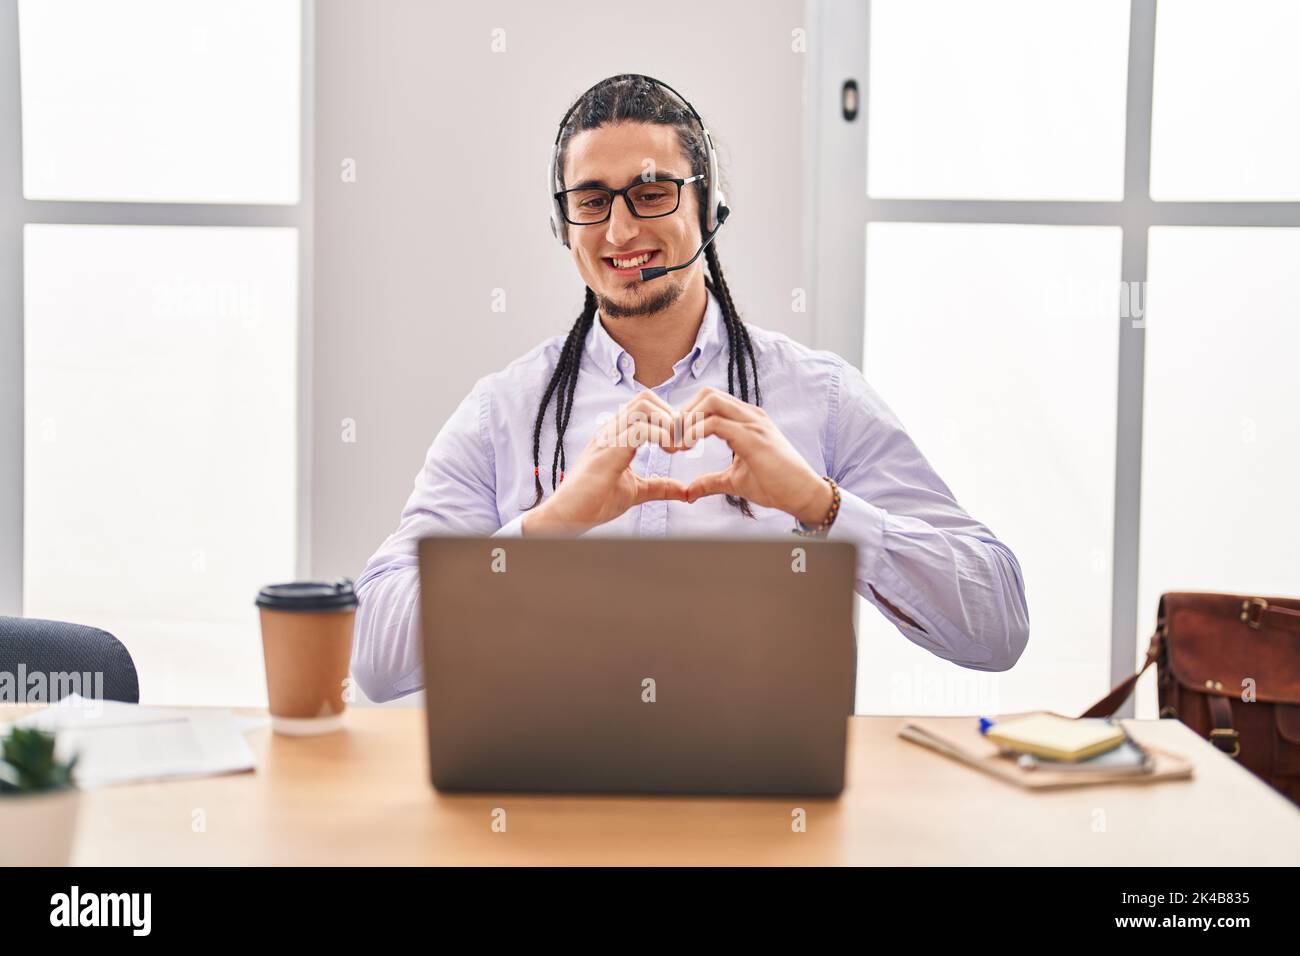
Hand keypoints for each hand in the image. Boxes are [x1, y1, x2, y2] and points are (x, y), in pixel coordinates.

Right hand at [523, 389, 688, 535]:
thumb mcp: (636, 491)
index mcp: (617, 435)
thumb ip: (659, 486)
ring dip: (667, 423)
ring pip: (644, 406)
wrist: (569, 516)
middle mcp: (612, 430)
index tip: (680, 444)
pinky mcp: (609, 450)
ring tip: (676, 448)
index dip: (669, 419)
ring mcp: (609, 437)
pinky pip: (640, 429)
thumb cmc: (595, 502)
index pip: (646, 406)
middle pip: (647, 398)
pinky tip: (669, 452)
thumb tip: (684, 490)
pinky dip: (662, 436)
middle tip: (681, 443)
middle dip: (671, 415)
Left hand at [678, 386, 832, 523]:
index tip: (675, 439)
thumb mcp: (734, 481)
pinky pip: (716, 423)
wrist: (803, 495)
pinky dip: (695, 432)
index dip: (688, 416)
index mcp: (745, 420)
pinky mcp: (753, 436)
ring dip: (687, 420)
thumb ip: (711, 481)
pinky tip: (687, 447)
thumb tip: (688, 492)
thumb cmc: (775, 486)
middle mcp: (749, 415)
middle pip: (707, 394)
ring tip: (677, 444)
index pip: (710, 401)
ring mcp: (752, 423)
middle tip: (672, 438)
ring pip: (710, 401)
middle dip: (684, 412)